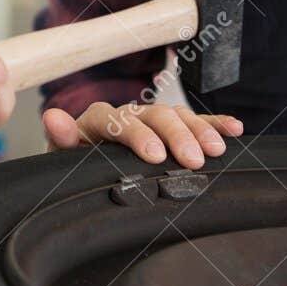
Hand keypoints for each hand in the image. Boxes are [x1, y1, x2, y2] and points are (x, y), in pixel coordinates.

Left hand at [42, 101, 243, 169]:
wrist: (86, 170)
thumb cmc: (76, 167)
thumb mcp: (64, 157)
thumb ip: (62, 139)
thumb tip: (52, 117)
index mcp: (99, 121)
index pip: (117, 118)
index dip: (137, 134)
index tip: (155, 156)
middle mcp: (128, 116)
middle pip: (154, 115)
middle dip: (176, 135)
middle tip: (192, 159)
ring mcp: (152, 121)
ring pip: (177, 116)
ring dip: (199, 130)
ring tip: (216, 150)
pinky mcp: (172, 130)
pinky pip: (196, 122)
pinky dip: (215, 123)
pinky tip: (234, 128)